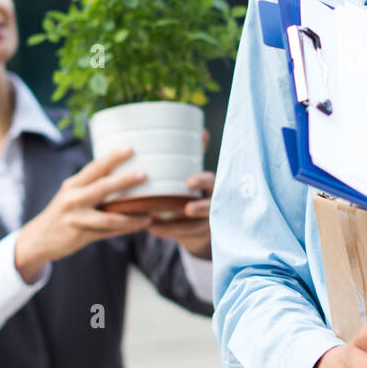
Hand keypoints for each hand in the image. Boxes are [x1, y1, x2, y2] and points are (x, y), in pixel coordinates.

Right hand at [14, 146, 151, 280]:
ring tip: (150, 214)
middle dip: (124, 181)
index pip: (95, 167)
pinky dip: (126, 229)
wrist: (38, 239)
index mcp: (73, 185)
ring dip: (131, 216)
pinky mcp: (81, 235)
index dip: (113, 157)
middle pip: (102, 187)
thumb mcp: (71, 194)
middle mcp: (73, 199)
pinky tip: (141, 226)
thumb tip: (123, 173)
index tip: (131, 148)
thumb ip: (91, 185)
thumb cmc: (63, 212)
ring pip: (109, 217)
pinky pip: (108, 232)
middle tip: (144, 174)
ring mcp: (77, 218)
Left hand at [145, 129, 210, 257]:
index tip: (189, 182)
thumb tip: (202, 130)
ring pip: (196, 226)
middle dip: (201, 207)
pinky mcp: (199, 235)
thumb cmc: (197, 188)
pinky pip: (185, 237)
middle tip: (186, 208)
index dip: (202, 182)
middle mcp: (214, 204)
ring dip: (176, 226)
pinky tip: (152, 229)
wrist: (204, 217)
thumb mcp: (197, 171)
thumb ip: (196, 154)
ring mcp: (208, 222)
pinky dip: (168, 233)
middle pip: (213, 206)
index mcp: (212, 185)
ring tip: (154, 225)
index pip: (212, 182)